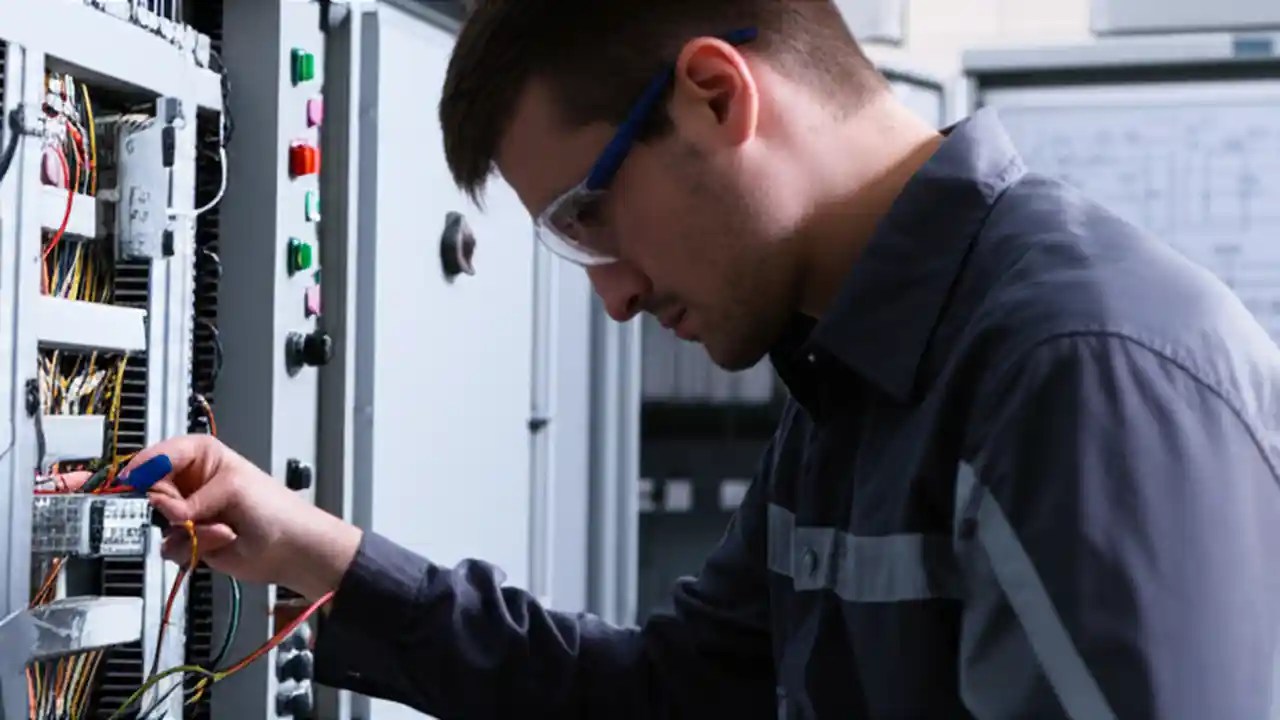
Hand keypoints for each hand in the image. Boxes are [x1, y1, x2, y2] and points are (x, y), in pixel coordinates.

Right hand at [69, 435, 361, 599]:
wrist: (291, 549)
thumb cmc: (274, 508)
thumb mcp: (232, 488)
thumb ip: (190, 498)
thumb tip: (161, 507)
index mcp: (201, 456)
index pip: (158, 455)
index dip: (145, 468)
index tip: (135, 481)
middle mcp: (190, 483)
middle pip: (150, 492)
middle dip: (170, 507)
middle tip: (187, 513)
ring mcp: (189, 513)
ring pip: (158, 523)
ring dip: (188, 531)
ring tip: (219, 529)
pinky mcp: (190, 540)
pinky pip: (169, 546)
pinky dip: (192, 548)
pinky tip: (220, 541)